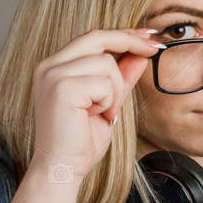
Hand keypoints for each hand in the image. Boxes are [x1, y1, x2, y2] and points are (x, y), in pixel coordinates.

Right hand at [29, 26, 163, 176]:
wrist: (63, 168)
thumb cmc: (81, 141)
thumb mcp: (108, 102)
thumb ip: (121, 77)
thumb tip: (140, 54)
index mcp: (56, 66)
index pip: (92, 38)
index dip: (122, 34)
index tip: (148, 35)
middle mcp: (50, 66)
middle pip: (97, 38)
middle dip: (129, 42)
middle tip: (153, 49)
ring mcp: (53, 75)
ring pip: (105, 63)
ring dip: (115, 91)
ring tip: (105, 112)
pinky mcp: (61, 88)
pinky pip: (103, 83)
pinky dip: (109, 102)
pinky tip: (98, 117)